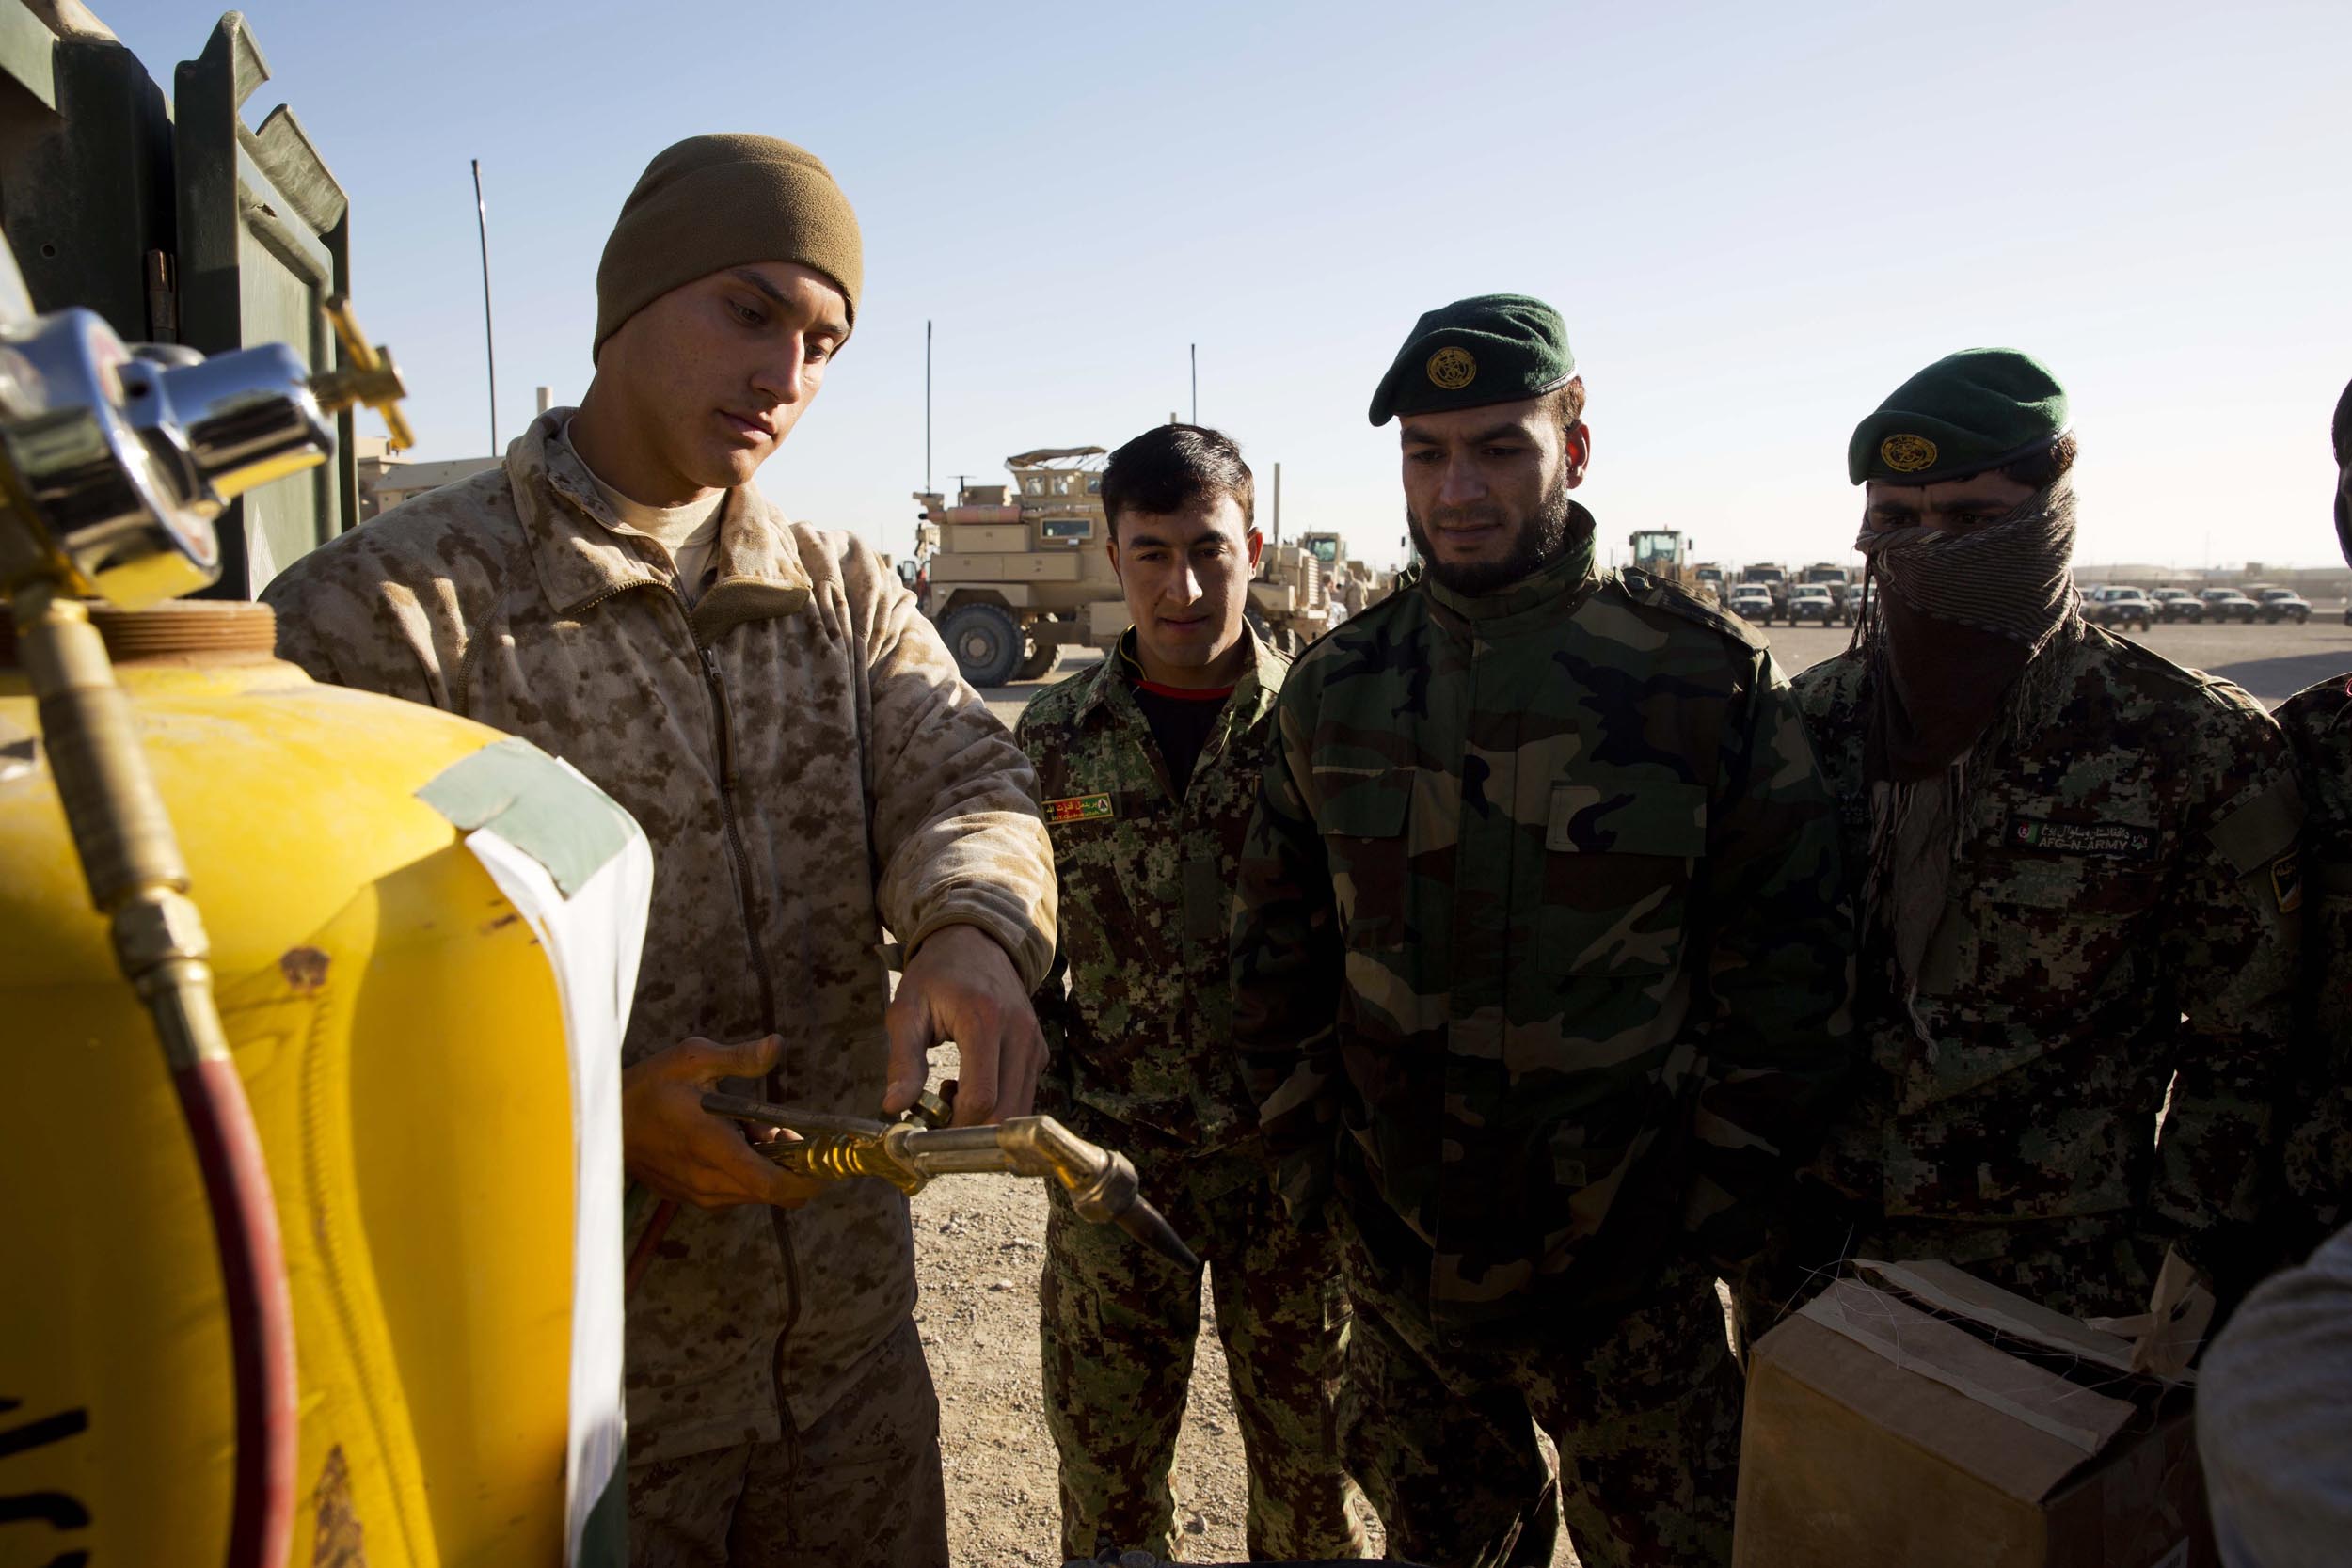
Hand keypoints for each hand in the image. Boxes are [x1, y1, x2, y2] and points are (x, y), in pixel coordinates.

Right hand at [622, 1034, 822, 1209]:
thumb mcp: (693, 1059)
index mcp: (711, 1147)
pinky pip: (735, 1192)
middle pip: (772, 1191)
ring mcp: (697, 1194)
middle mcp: (707, 1180)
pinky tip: (733, 1139)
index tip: (829, 1163)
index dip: (809, 1180)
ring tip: (753, 1127)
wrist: (604, 1121)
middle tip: (786, 1129)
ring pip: (754, 1192)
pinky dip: (747, 1171)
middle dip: (792, 1165)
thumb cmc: (650, 1086)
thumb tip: (777, 1045)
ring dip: (768, 1166)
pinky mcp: (691, 1198)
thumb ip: (740, 1058)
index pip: (771, 1184)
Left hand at [883, 924, 1046, 1126]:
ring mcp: (1034, 1042)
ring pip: (1019, 1109)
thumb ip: (903, 1062)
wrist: (976, 942)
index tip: (926, 1128)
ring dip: (986, 1120)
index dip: (954, 1126)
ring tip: (953, 1096)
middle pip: (1005, 1112)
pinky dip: (999, 1105)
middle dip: (970, 1130)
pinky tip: (972, 1084)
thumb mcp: (906, 1011)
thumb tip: (895, 1108)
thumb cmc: (936, 975)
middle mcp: (1018, 1033)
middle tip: (938, 1120)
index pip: (981, 1098)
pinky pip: (1024, 1095)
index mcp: (983, 1021)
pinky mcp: (1039, 1050)